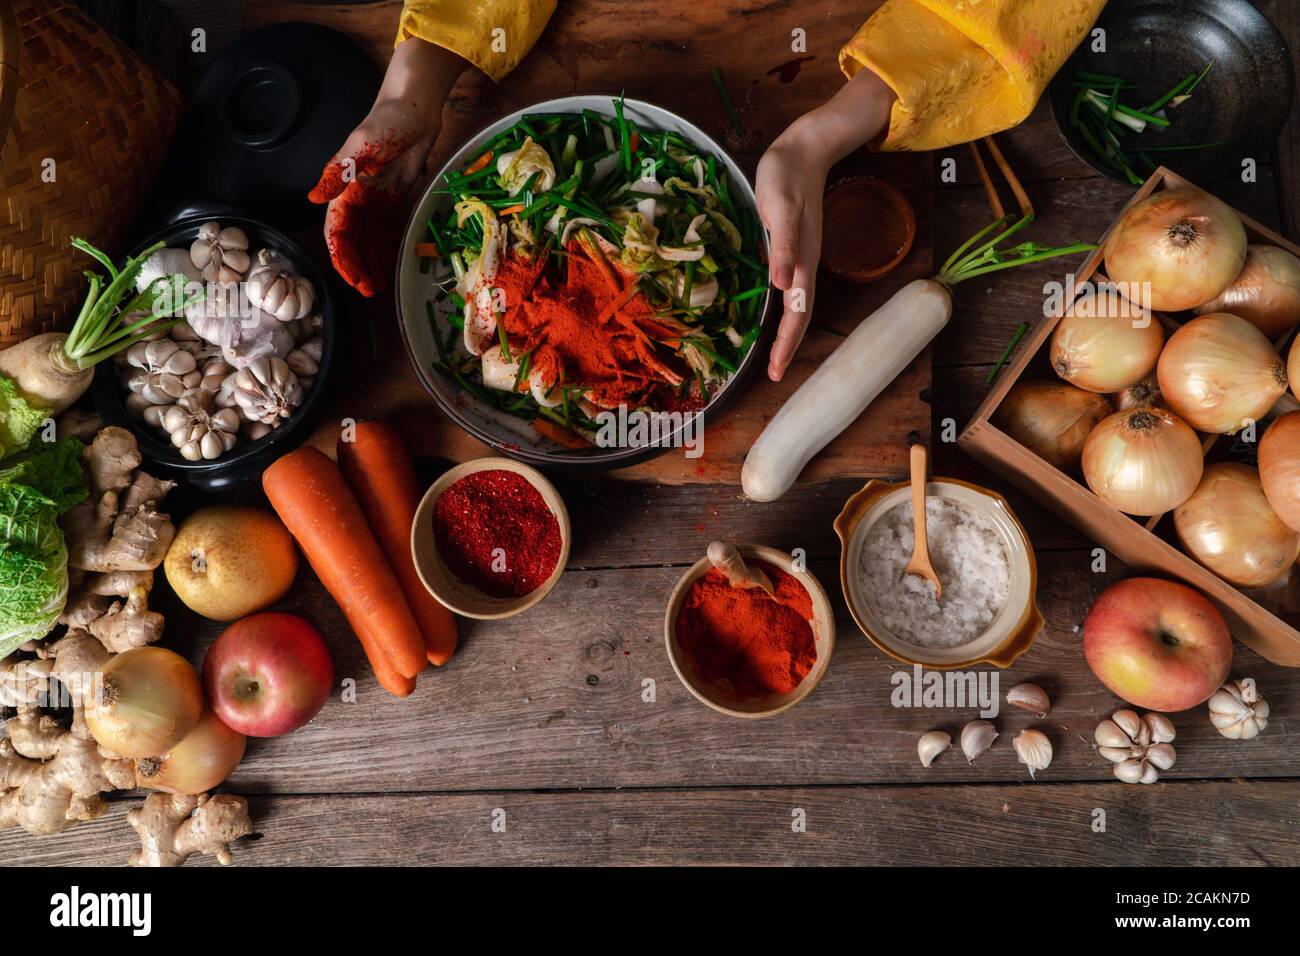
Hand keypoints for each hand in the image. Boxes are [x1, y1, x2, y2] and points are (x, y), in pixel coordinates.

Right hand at [309, 40, 465, 296]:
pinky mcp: (391, 200)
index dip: (344, 259)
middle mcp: (355, 199)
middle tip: (371, 292)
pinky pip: (384, 232)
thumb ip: (338, 171)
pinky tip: (391, 267)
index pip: (338, 233)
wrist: (414, 111)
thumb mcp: (362, 146)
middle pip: (351, 243)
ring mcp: (373, 201)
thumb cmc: (387, 123)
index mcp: (343, 190)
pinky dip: (385, 250)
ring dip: (371, 264)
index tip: (355, 280)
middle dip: (358, 268)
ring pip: (367, 241)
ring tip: (380, 287)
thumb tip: (313, 197)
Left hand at [754, 68, 896, 380]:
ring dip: (787, 331)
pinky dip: (784, 307)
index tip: (776, 372)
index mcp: (801, 261)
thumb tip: (780, 285)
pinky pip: (790, 286)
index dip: (786, 344)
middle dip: (788, 346)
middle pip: (799, 315)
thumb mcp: (779, 207)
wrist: (806, 146)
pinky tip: (774, 310)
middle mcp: (803, 264)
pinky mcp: (793, 245)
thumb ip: (782, 245)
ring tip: (775, 353)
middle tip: (775, 375)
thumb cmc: (787, 175)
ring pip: (796, 303)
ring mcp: (801, 255)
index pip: (796, 314)